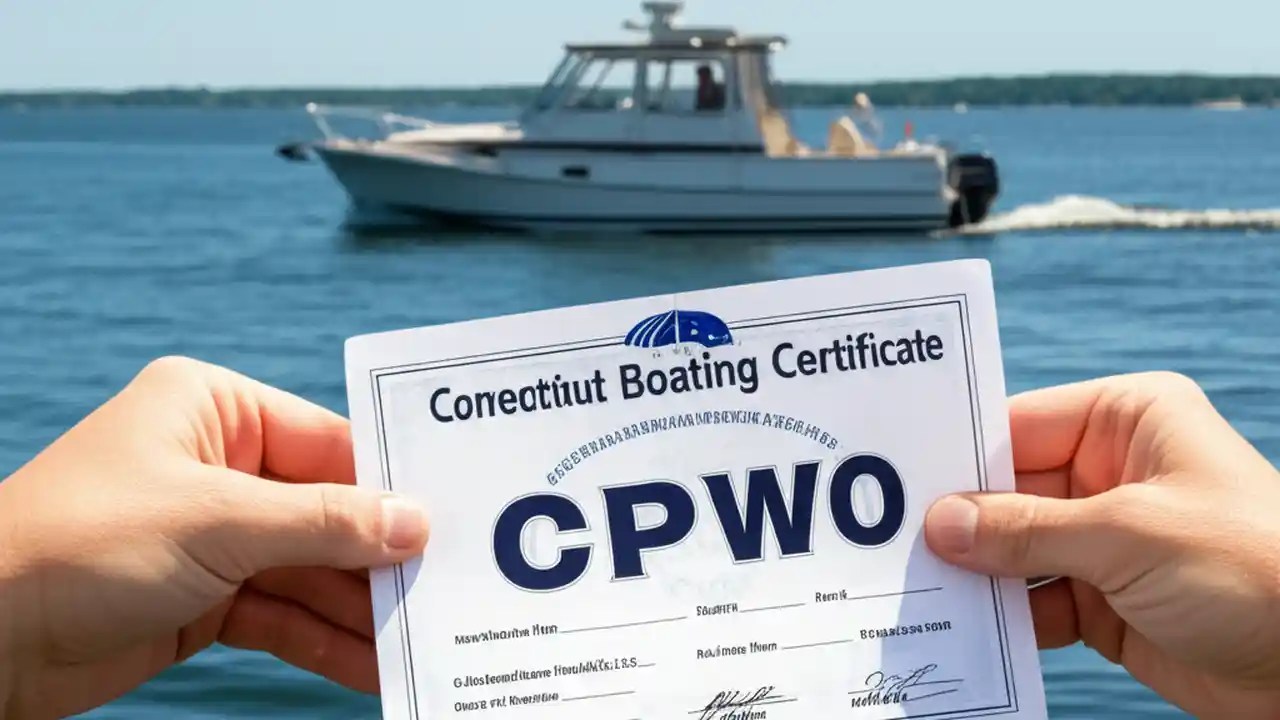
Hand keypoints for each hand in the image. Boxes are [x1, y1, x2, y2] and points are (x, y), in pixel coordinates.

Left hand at [0, 357, 428, 718]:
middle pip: (327, 512)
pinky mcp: (207, 598)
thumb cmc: (79, 544)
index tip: (450, 522)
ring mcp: (215, 536)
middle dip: (378, 558)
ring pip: (310, 570)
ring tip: (418, 640)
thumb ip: (324, 524)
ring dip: (358, 608)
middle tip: (443, 590)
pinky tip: (369, 664)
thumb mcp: (216, 521)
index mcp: (214, 410)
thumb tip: (415, 523)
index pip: (328, 444)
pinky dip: (324, 639)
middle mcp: (220, 466)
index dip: (389, 487)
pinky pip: (284, 614)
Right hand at [924, 372, 1279, 718]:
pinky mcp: (1104, 601)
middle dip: (959, 521)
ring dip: (975, 573)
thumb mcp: (1128, 535)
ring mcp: (1105, 540)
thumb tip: (941, 525)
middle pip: (1007, 490)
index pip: (1018, 427)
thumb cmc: (1254, 568)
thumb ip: (1026, 529)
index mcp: (1127, 421)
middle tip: (890, 542)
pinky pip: (1034, 600)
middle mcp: (1111, 473)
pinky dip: (1003, 616)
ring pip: (1014, 549)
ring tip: (916, 588)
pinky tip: (965, 628)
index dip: (958, 453)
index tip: (893, 478)